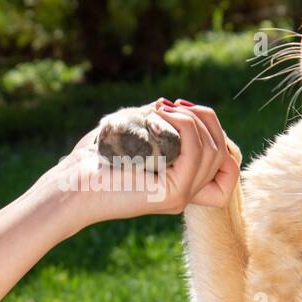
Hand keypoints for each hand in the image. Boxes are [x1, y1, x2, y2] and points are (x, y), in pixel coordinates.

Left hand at [37, 99, 239, 231]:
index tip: (188, 113)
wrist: (72, 184)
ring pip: (215, 152)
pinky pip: (196, 153)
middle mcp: (185, 194)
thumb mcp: (136, 133)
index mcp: (180, 183)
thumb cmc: (95, 158)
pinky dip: (182, 126)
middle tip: (169, 105)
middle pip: (225, 153)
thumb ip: (161, 124)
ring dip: (192, 120)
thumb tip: (178, 105)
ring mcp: (181, 197)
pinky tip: (157, 118)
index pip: (229, 166)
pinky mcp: (173, 195)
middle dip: (205, 119)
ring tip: (160, 110)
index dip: (220, 135)